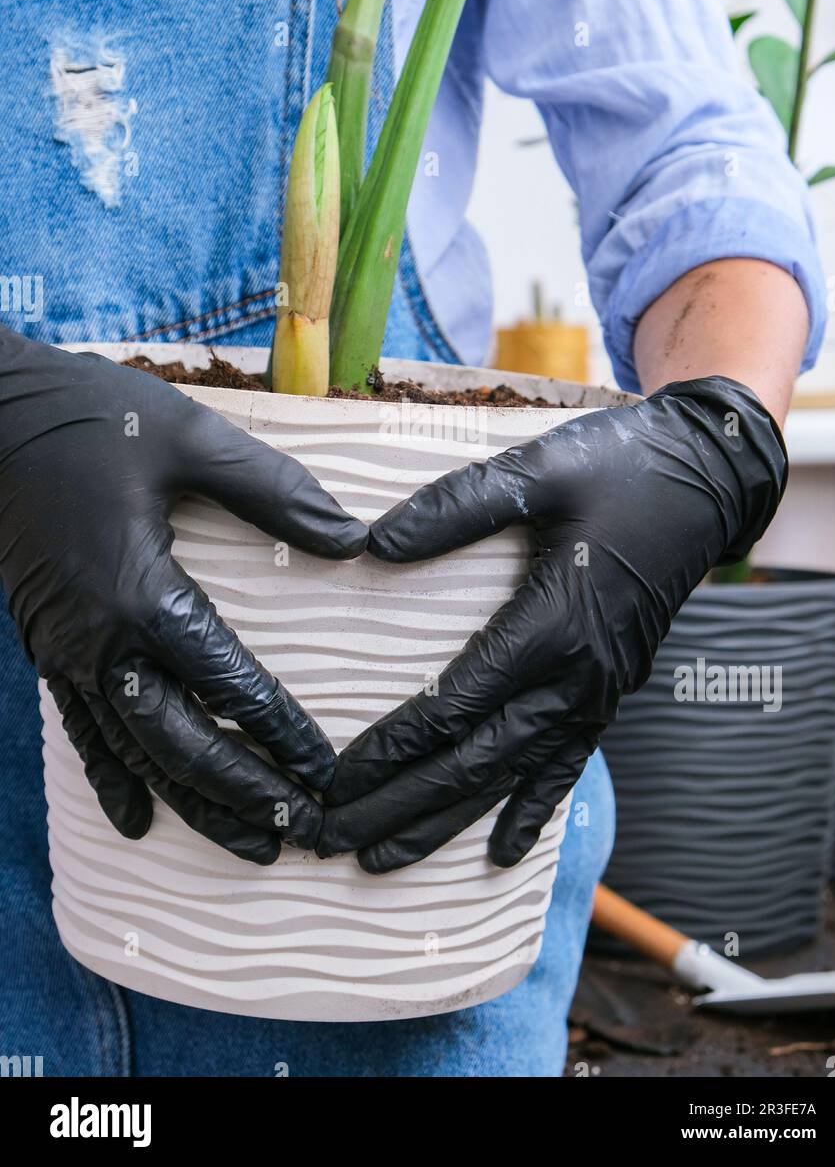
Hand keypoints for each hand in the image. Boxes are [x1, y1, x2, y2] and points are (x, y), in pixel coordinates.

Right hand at [0, 329, 366, 863]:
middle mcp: (102, 640)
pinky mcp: (45, 646)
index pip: (229, 685)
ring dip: (193, 803)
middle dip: (244, 793)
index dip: (281, 734)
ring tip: (249, 845)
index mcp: (142, 593)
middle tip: (303, 830)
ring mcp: (66, 651)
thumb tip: (357, 540)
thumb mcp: (193, 440)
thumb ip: (276, 494)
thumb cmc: (93, 420)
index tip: (327, 772)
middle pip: (181, 744)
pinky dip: (113, 781)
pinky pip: (82, 731)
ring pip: (135, 752)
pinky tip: (138, 822)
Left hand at [319, 378, 786, 872]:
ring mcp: (598, 691)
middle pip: (474, 761)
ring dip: (446, 821)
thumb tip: (371, 544)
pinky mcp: (612, 689)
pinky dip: (531, 810)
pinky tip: (501, 853)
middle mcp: (577, 676)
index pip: (454, 705)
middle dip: (401, 806)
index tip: (335, 782)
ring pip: (511, 776)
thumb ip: (455, 508)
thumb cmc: (623, 468)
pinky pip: (567, 765)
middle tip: (332, 842)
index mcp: (554, 624)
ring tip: (385, 861)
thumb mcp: (540, 470)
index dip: (392, 749)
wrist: (710, 481)